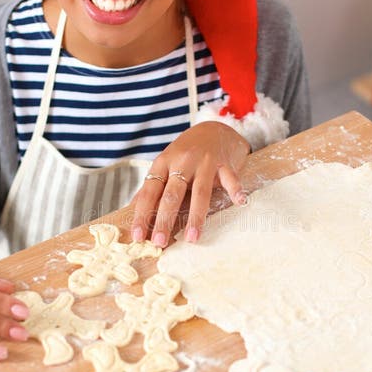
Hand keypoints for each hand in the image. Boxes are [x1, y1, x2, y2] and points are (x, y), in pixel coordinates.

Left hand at [131, 122, 249, 247]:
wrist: (213, 129)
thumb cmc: (185, 152)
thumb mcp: (165, 164)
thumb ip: (152, 186)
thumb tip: (132, 209)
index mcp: (163, 163)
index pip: (150, 192)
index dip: (143, 214)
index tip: (139, 236)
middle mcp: (182, 161)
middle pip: (172, 194)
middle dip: (165, 219)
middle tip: (160, 242)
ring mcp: (205, 161)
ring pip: (200, 192)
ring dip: (196, 216)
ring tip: (192, 238)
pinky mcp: (224, 162)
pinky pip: (230, 178)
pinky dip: (235, 189)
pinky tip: (239, 202)